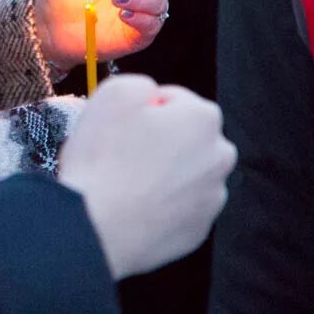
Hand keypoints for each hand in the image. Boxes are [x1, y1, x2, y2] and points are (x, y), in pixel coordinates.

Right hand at [57, 75, 235, 279]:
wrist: (95, 227)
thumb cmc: (102, 162)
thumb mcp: (113, 93)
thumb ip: (142, 83)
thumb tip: (150, 93)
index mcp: (202, 119)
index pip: (174, 99)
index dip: (144, 108)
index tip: (125, 123)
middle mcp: (218, 157)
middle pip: (186, 137)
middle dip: (160, 140)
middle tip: (123, 151)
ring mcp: (211, 198)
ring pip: (185, 173)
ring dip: (163, 172)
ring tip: (126, 181)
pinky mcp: (198, 230)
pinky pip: (180, 207)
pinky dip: (162, 203)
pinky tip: (134, 204)